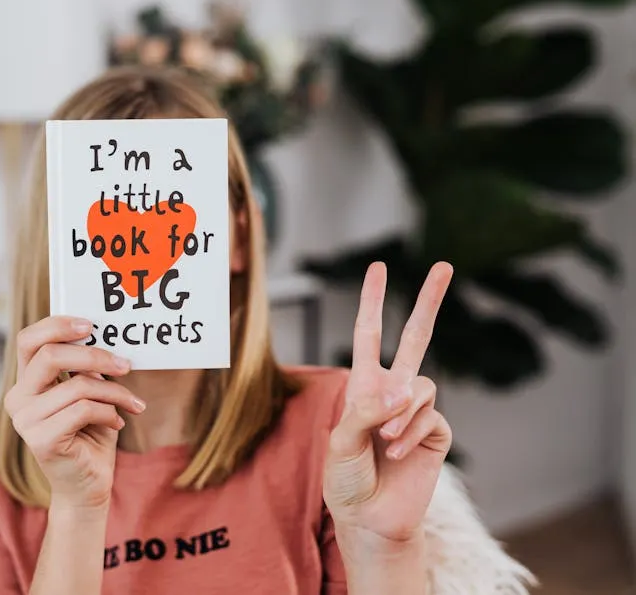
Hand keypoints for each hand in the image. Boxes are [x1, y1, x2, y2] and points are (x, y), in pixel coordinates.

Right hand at [3, 316, 145, 509]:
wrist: (87, 487)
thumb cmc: (89, 436)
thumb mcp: (88, 394)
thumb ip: (84, 368)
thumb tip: (100, 337)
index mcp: (26, 382)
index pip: (28, 340)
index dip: (57, 325)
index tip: (90, 324)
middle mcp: (18, 398)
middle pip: (50, 355)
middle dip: (95, 355)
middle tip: (125, 364)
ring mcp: (26, 420)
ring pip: (78, 385)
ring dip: (115, 392)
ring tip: (132, 403)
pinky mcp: (42, 440)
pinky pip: (84, 410)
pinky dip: (109, 412)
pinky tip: (117, 424)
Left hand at [324, 262, 453, 545]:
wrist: (370, 519)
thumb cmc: (346, 479)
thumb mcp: (341, 441)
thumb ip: (367, 410)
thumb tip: (404, 390)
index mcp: (364, 384)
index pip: (370, 334)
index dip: (372, 301)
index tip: (378, 267)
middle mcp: (393, 391)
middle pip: (416, 336)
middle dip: (428, 301)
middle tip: (444, 265)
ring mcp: (417, 410)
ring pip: (422, 386)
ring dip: (401, 413)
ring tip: (383, 442)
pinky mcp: (436, 433)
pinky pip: (431, 416)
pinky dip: (411, 433)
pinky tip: (397, 453)